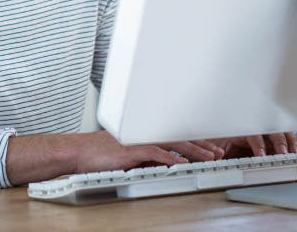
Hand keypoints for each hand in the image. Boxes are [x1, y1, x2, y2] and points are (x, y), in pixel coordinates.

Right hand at [70, 131, 224, 172]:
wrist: (78, 152)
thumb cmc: (98, 153)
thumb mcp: (127, 154)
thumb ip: (146, 156)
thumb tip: (165, 163)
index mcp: (143, 133)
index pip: (174, 135)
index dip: (194, 141)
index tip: (210, 148)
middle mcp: (142, 133)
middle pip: (178, 136)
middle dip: (201, 144)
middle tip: (218, 151)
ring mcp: (137, 140)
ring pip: (172, 143)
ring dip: (193, 150)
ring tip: (209, 156)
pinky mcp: (131, 149)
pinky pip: (155, 152)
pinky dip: (170, 158)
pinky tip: (181, 163)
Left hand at [212, 132, 296, 157]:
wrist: (230, 134)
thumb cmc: (227, 143)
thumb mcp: (222, 147)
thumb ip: (222, 152)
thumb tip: (217, 156)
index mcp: (244, 130)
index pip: (253, 135)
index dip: (258, 145)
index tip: (261, 156)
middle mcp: (259, 128)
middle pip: (272, 132)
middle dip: (279, 143)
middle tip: (283, 155)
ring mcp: (271, 131)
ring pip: (284, 132)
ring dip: (291, 143)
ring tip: (296, 154)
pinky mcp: (280, 137)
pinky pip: (292, 136)